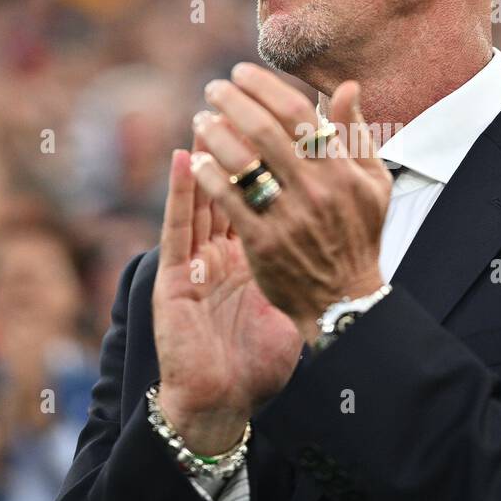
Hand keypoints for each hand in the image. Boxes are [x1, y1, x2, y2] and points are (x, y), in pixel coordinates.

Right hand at [152, 132, 303, 454]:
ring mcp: (193, 263)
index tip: (284, 124)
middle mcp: (216, 251)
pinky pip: (178, 230)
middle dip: (232, 142)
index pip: (254, 194)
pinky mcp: (173, 280)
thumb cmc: (252, 354)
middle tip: (238, 101)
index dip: (267, 159)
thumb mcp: (284, 301)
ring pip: (199, 198)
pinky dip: (182, 194)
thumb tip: (327, 227)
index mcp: (243, 252)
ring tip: (209, 112)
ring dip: (205, 155)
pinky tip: (186, 163)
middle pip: (226, 186)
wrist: (220, 399)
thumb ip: (302, 260)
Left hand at [190, 63, 391, 339]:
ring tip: (201, 120)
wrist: (345, 299)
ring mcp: (289, 217)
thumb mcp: (373, 182)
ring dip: (215, 134)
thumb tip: (348, 86)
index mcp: (342, 170)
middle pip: (265, 130)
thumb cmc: (359, 235)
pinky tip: (197, 161)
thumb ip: (357, 133)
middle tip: (213, 88)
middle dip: (233, 102)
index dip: (265, 87)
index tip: (240, 72)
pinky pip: (229, 200)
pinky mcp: (264, 243)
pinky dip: (210, 176)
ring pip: (243, 162)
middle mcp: (316, 190)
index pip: (299, 113)